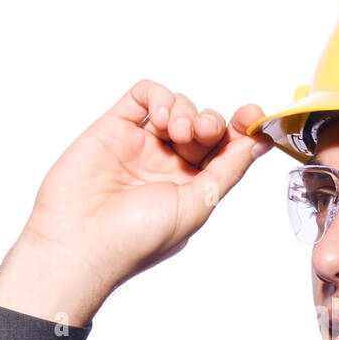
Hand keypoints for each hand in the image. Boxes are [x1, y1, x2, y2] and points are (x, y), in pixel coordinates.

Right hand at [0, 79, 273, 323]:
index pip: (225, 148)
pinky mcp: (113, 129)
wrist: (79, 243)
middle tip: (202, 131)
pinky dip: (158, 96)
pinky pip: (142, 96)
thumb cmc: (135, 239)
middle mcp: (168, 165)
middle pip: (204, 124)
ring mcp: (140, 145)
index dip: (241, 129)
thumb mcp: (196, 206)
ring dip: (185, 110)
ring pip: (177, 107)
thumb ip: (227, 171)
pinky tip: (159, 118)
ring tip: (175, 130)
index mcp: (192, 187)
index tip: (252, 117)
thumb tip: (258, 144)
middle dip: (210, 121)